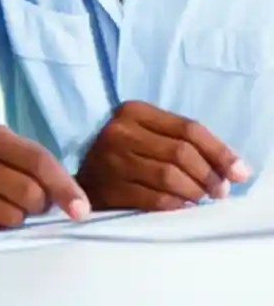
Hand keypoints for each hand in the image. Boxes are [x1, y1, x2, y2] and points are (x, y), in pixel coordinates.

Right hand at [0, 125, 89, 231]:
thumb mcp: (13, 148)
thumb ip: (44, 169)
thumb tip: (77, 208)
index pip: (38, 162)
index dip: (64, 188)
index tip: (81, 210)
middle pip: (28, 193)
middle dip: (40, 203)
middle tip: (33, 200)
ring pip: (12, 217)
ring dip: (20, 217)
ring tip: (9, 204)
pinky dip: (0, 225)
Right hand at [77, 101, 249, 210]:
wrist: (79, 179)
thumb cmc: (124, 155)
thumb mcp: (148, 135)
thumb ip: (186, 143)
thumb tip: (236, 170)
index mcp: (133, 111)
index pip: (188, 128)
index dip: (220, 152)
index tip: (239, 173)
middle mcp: (119, 131)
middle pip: (181, 153)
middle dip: (209, 175)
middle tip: (219, 191)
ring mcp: (111, 160)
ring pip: (170, 177)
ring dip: (194, 192)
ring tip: (199, 198)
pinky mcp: (108, 188)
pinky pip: (154, 199)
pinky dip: (175, 205)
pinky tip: (180, 205)